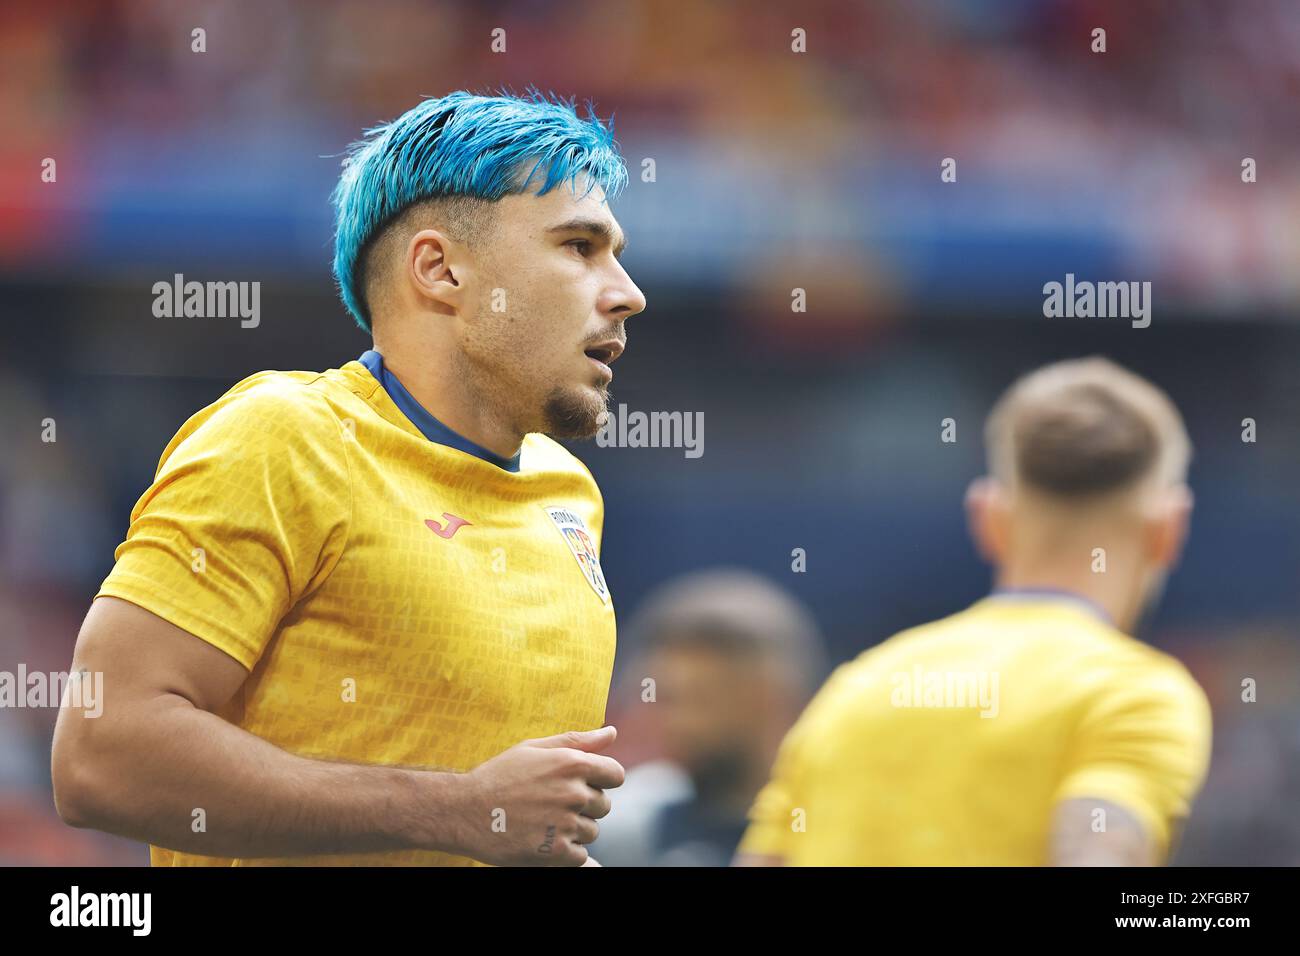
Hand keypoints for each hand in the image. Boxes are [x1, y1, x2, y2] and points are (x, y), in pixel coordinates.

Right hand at [450, 726, 623, 865]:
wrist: (464, 811)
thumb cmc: (499, 776)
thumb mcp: (534, 749)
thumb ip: (577, 740)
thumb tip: (612, 732)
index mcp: (572, 763)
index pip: (616, 775)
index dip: (602, 780)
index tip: (584, 785)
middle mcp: (574, 792)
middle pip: (604, 805)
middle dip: (585, 806)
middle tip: (552, 804)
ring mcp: (566, 823)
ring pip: (592, 831)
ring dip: (574, 829)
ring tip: (543, 821)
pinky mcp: (556, 851)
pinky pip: (580, 855)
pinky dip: (566, 852)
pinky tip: (543, 839)